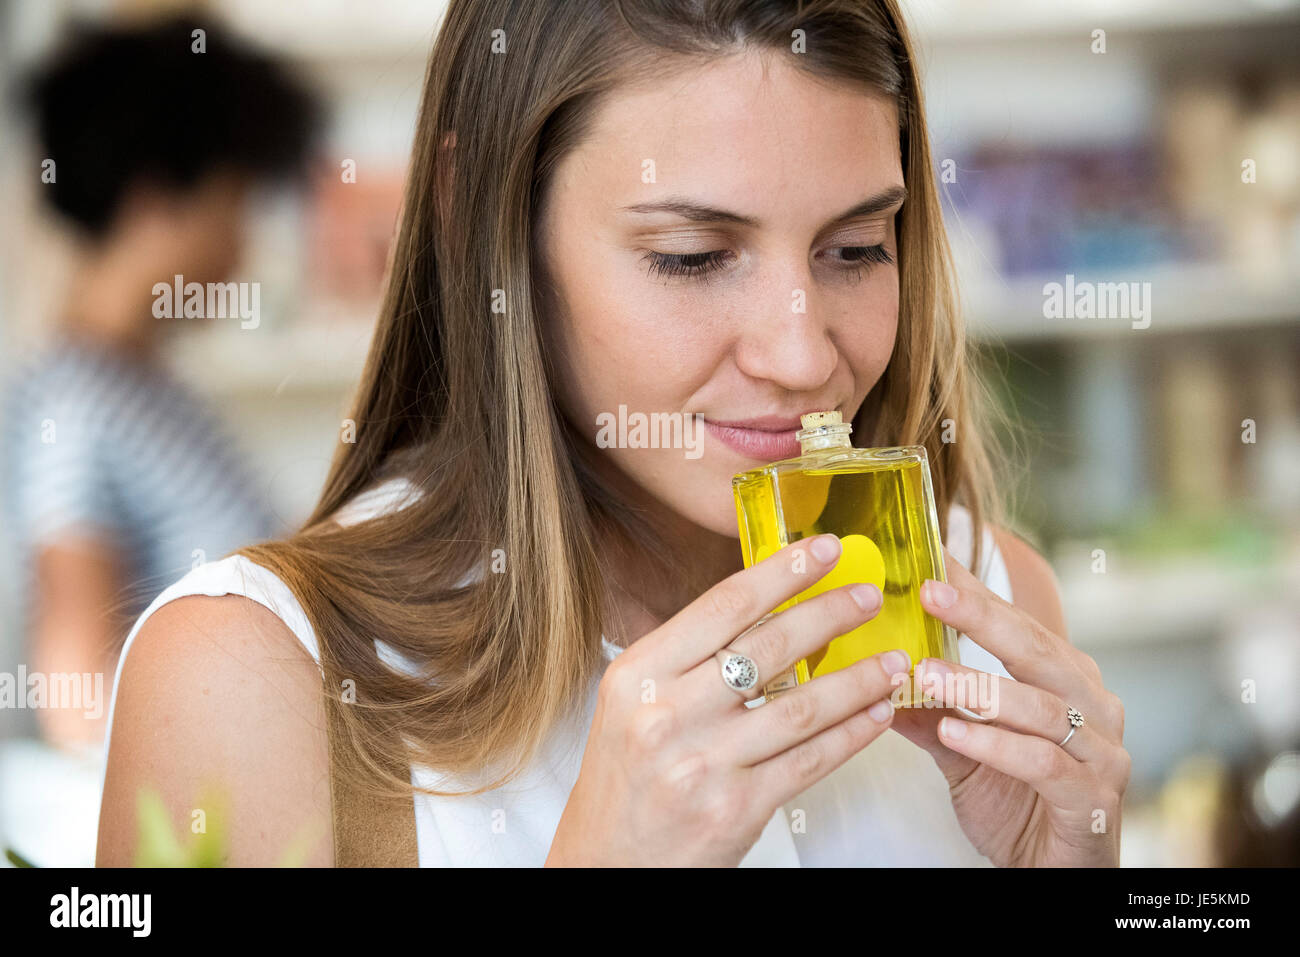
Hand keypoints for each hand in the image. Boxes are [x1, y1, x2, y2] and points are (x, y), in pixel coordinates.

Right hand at [547, 534, 910, 865]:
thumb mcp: (632, 704)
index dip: (780, 571)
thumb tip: (764, 605)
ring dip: (857, 679)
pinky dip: (852, 734)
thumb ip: (687, 657)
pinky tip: (877, 715)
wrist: (608, 862)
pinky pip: (810, 760)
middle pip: (768, 647)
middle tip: (870, 594)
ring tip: (893, 660)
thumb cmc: (625, 779)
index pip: (723, 605)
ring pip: (801, 706)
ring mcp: (702, 763)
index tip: (821, 548)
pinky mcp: (736, 808)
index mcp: (639, 674)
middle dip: (830, 614)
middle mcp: (666, 714)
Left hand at [890, 547, 1129, 866]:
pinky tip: (952, 732)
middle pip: (1037, 651)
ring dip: (979, 687)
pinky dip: (997, 745)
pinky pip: (1043, 762)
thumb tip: (880, 673)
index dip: (977, 593)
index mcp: (1066, 683)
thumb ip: (932, 711)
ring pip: (1042, 707)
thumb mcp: (963, 752)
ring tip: (925, 673)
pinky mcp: (1091, 799)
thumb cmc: (1020, 805)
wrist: (1056, 876)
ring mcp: (1100, 753)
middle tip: (929, 593)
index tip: (932, 559)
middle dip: (981, 618)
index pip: (1019, 625)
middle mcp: (1092, 708)